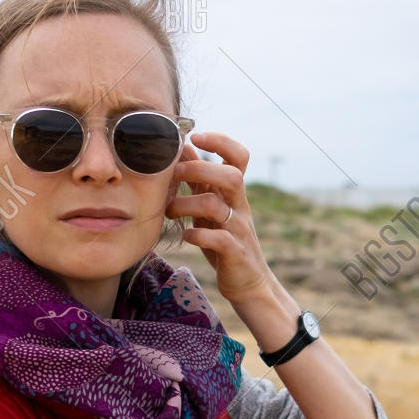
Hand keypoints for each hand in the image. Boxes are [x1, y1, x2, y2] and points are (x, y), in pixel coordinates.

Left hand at [166, 131, 275, 305]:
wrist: (248, 281)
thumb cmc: (224, 239)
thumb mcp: (212, 205)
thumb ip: (200, 179)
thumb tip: (185, 147)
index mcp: (234, 192)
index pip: (239, 156)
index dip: (220, 141)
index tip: (196, 137)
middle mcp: (239, 206)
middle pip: (230, 176)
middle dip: (199, 169)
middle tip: (175, 174)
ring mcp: (238, 229)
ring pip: (216, 206)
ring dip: (186, 204)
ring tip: (170, 211)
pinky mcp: (235, 252)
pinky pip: (217, 238)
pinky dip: (196, 235)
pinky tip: (186, 236)